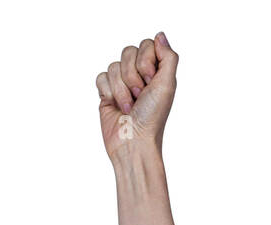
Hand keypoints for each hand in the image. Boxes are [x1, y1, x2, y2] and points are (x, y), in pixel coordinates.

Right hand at [96, 34, 177, 160]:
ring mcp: (122, 84)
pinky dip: (109, 92)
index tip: (151, 81)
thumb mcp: (167, 85)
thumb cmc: (152, 119)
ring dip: (122, 89)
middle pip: (128, 51)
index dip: (146, 61)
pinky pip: (101, 76)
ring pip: (114, 65)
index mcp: (156, 72)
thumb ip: (168, 57)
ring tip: (130, 106)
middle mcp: (139, 76)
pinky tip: (116, 106)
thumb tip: (160, 35)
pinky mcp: (107, 92)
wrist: (133, 142)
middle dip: (133, 76)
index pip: (146, 44)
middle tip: (140, 96)